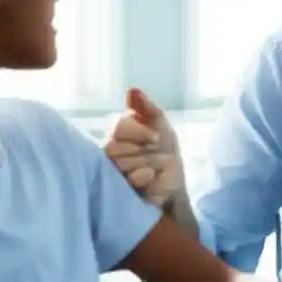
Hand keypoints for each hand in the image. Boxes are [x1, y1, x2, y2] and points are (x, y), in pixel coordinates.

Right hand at [104, 88, 185, 207]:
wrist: (173, 181)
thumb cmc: (165, 150)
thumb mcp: (160, 125)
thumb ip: (146, 107)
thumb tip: (132, 89)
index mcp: (116, 132)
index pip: (118, 126)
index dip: (140, 132)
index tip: (157, 138)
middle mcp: (108, 151)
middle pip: (116, 147)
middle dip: (145, 150)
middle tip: (158, 153)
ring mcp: (111, 172)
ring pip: (123, 164)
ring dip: (149, 164)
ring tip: (158, 167)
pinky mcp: (118, 191)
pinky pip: (131, 181)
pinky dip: (148, 178)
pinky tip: (153, 178)